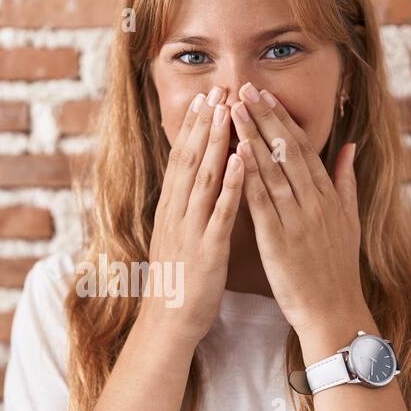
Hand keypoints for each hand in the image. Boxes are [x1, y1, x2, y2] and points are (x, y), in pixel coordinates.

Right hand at [139, 87, 245, 346]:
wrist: (168, 321)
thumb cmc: (178, 282)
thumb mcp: (177, 238)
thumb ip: (186, 210)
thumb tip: (193, 186)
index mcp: (172, 209)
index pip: (182, 160)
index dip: (193, 128)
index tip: (205, 98)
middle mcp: (177, 213)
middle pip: (191, 159)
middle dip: (204, 123)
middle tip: (217, 89)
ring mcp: (191, 229)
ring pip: (204, 177)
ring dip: (216, 142)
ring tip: (228, 111)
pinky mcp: (207, 248)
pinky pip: (220, 211)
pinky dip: (231, 183)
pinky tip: (241, 159)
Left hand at [228, 82, 365, 337]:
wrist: (333, 312)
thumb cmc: (337, 270)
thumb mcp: (350, 222)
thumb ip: (347, 182)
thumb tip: (349, 147)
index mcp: (328, 197)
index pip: (303, 148)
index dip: (283, 119)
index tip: (264, 95)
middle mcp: (314, 202)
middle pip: (287, 151)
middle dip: (263, 117)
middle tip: (243, 88)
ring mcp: (297, 220)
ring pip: (272, 169)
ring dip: (251, 136)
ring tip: (232, 110)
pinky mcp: (279, 240)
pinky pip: (261, 202)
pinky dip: (249, 176)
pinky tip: (235, 153)